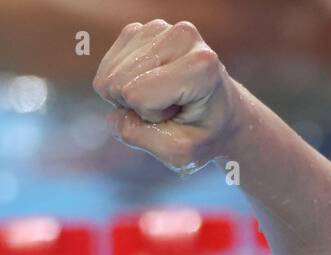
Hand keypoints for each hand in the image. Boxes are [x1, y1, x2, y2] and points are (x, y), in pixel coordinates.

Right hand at [93, 20, 241, 171]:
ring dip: (129, 94)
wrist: (221, 113)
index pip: (136, 94)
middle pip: (118, 81)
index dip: (149, 116)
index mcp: (200, 64)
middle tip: (169, 107)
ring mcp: (161, 27)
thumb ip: (141, 137)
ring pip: (110, 73)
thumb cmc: (204, 135)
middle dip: (136, 105)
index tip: (177, 115)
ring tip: (163, 97)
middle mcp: (182, 35)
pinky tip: (152, 85)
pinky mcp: (143, 29)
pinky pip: (109, 65)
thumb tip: (111, 117)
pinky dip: (124, 83)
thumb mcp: (178, 152)